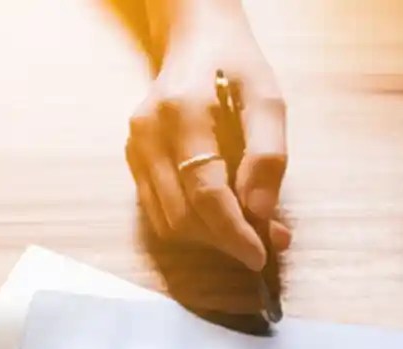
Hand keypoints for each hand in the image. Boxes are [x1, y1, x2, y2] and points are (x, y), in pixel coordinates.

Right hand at [126, 3, 290, 269]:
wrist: (195, 38)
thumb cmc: (236, 65)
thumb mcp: (267, 98)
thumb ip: (268, 155)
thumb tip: (260, 214)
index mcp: (183, 111)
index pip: (205, 192)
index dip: (233, 231)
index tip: (260, 256)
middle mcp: (149, 132)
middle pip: (183, 215)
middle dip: (225, 238)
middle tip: (264, 241)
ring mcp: (135, 146)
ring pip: (168, 221)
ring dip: (209, 237)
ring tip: (246, 226)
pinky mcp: (133, 158)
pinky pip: (159, 210)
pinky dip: (192, 224)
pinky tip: (220, 213)